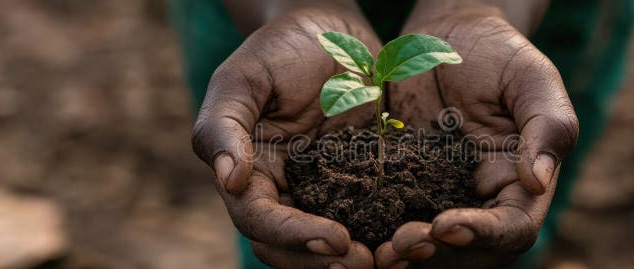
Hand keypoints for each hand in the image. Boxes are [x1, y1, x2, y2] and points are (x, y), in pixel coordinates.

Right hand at [191, 6, 381, 268]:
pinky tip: (410, 235)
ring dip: (353, 258)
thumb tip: (229, 181)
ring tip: (391, 258)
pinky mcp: (363, 181)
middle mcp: (284, 190)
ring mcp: (324, 189)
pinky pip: (371, 215)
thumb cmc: (280, 47)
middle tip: (365, 263)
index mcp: (250, 173)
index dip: (292, 236)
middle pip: (291, 245)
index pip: (260, 220)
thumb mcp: (243, 78)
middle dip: (322, 261)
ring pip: (330, 242)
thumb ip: (223, 127)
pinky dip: (384, 231)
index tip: (334, 240)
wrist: (333, 29)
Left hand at [376, 8, 578, 268]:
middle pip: (470, 252)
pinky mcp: (403, 185)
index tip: (445, 224)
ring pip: (432, 247)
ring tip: (380, 253)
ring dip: (408, 256)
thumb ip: (547, 127)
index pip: (512, 228)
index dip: (482, 235)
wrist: (447, 37)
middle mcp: (481, 201)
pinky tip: (358, 235)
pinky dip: (378, 233)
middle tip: (400, 246)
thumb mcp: (532, 80)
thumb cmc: (500, 55)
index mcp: (519, 185)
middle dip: (438, 254)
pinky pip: (393, 218)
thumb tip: (537, 182)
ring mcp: (440, 197)